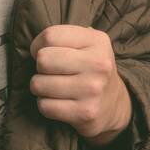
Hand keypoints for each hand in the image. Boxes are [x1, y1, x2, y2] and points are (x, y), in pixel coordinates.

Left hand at [28, 24, 131, 144]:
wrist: (113, 105)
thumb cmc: (90, 69)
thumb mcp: (87, 43)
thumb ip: (63, 36)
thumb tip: (35, 47)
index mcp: (97, 41)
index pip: (49, 36)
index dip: (38, 46)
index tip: (47, 54)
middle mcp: (98, 64)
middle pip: (43, 60)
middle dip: (40, 68)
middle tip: (52, 73)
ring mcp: (92, 90)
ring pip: (39, 84)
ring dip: (41, 88)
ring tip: (54, 88)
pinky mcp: (85, 113)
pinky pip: (45, 106)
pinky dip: (45, 105)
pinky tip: (58, 102)